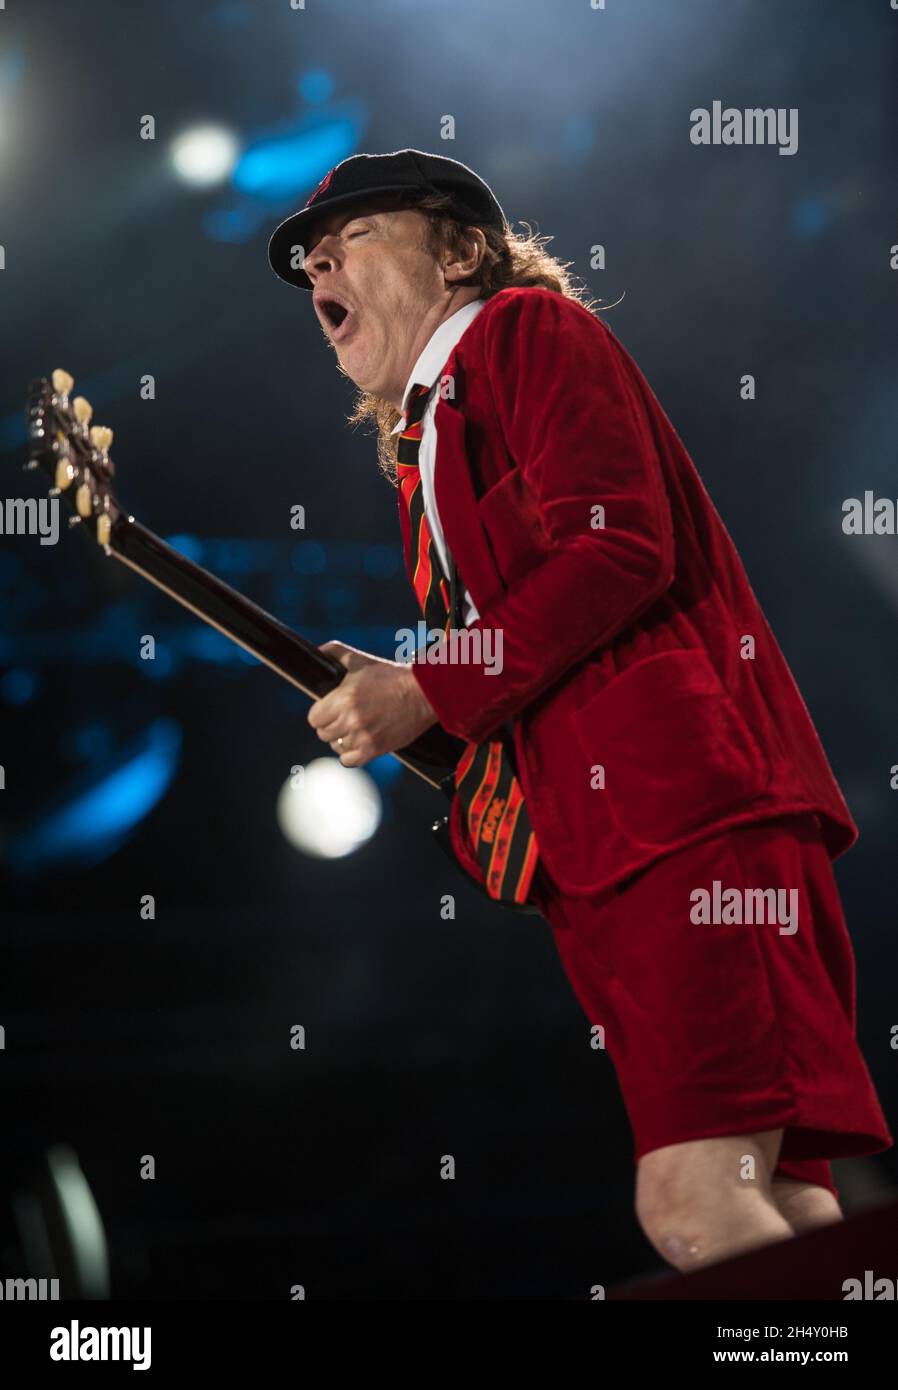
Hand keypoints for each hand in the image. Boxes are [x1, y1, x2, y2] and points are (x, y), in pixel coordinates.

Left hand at [307, 640, 438, 766]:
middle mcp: (351, 719)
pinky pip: (349, 760)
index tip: (330, 710)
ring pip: (336, 746)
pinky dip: (351, 753)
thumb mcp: (360, 660)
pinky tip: (359, 742)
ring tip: (355, 728)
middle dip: (331, 725)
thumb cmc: (391, 676)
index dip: (321, 713)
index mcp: (344, 698)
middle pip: (323, 733)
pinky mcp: (375, 749)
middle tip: (344, 717)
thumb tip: (317, 653)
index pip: (314, 718)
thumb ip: (334, 653)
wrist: (422, 694)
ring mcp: (363, 737)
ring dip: (343, 739)